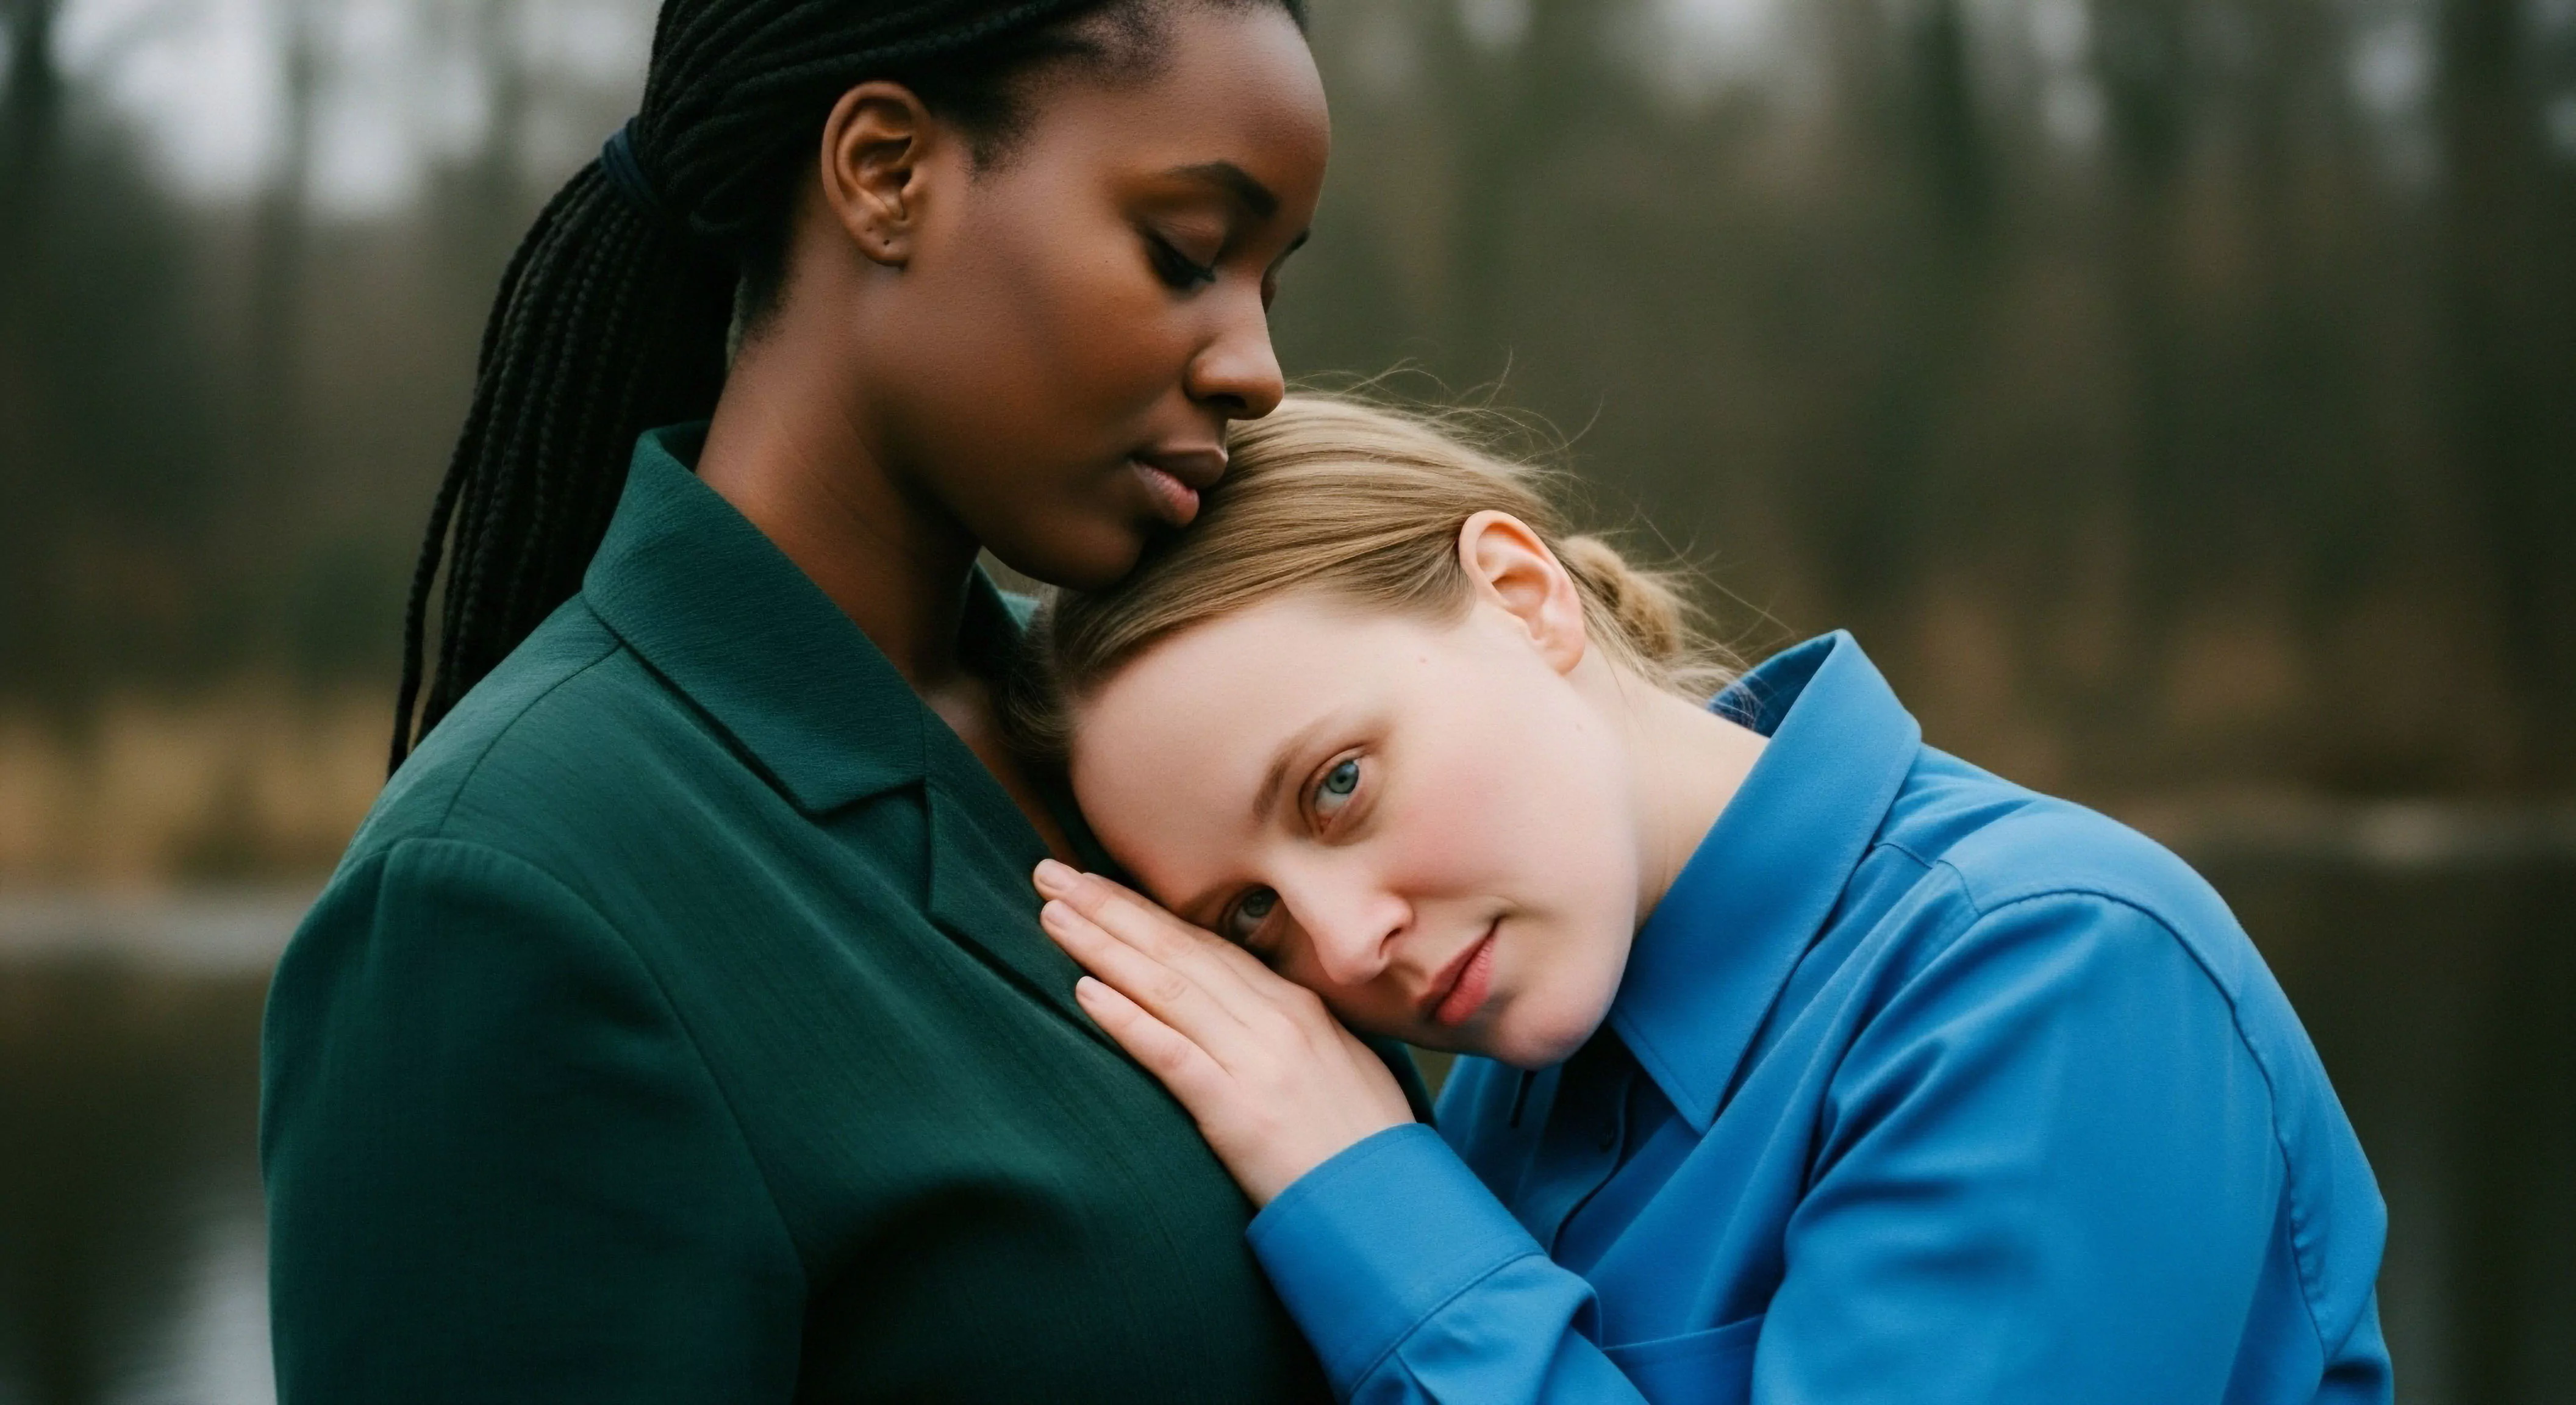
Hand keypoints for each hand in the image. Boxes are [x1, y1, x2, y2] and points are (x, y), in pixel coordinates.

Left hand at [1033, 859, 1411, 1205]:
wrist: (1388, 1203)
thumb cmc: (1364, 1141)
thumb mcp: (1336, 1062)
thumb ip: (1289, 1029)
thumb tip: (1243, 1006)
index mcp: (1295, 1005)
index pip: (1206, 944)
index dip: (1145, 910)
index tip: (1095, 884)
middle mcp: (1274, 1019)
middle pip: (1178, 951)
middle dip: (1111, 909)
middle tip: (1053, 875)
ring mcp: (1256, 1061)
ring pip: (1167, 988)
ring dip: (1105, 947)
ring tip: (1054, 917)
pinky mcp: (1238, 1110)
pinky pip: (1172, 1054)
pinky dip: (1127, 1020)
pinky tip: (1086, 992)